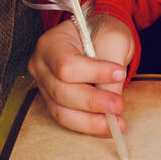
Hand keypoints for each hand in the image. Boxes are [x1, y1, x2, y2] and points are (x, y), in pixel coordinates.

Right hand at [28, 15, 134, 137]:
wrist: (98, 37)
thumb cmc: (103, 33)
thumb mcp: (113, 40)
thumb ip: (112, 67)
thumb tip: (112, 102)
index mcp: (52, 43)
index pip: (66, 65)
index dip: (94, 74)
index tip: (119, 73)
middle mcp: (41, 65)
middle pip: (61, 91)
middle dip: (92, 102)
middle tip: (118, 105)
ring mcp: (44, 85)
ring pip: (62, 111)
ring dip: (91, 121)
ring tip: (116, 123)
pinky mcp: (52, 101)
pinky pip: (67, 118)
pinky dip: (88, 125)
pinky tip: (107, 126)